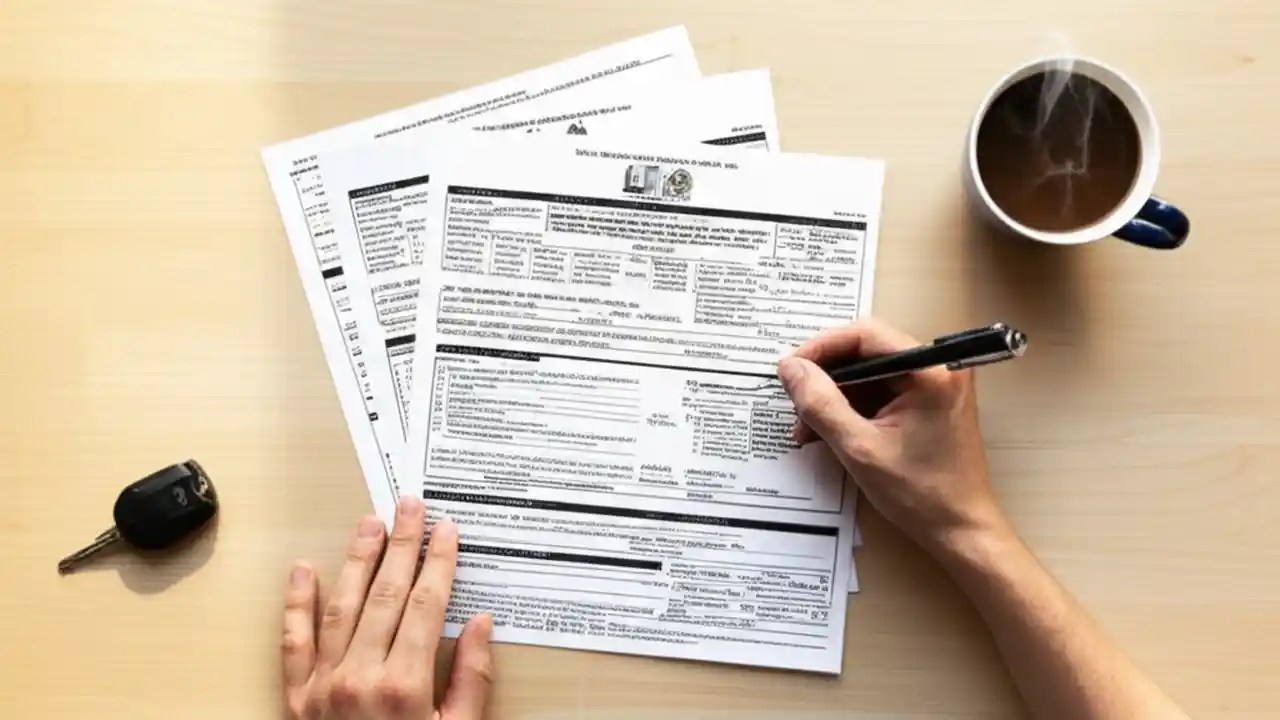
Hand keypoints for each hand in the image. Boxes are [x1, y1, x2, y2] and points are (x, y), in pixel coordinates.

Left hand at [281, 497, 493, 718]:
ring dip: (355, 559)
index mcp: (405, 685)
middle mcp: (360, 677)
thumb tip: (478, 624)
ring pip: (339, 606)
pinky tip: (303, 570)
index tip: (447, 530)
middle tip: (409, 505)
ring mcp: (322, 686)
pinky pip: (293, 642)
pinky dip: (296, 604)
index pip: (426, 604)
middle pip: (385, 593)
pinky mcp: (295, 699)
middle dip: (401, 545)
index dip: (439, 562)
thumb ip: (471, 680)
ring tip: (368, 523)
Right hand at [778, 319, 1009, 552]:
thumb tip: (790, 369)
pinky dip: (851, 408)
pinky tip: (827, 431)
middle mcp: (937, 367)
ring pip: (868, 373)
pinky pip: (880, 392)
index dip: (821, 348)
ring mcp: (933, 384)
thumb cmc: (920, 494)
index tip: (790, 370)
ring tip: (806, 427)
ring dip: (834, 396)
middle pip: (866, 351)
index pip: (866, 335)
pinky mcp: (926, 402)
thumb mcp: (859, 448)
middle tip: (794, 401)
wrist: (961, 530)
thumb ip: (821, 404)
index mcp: (931, 371)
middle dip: (825, 377)